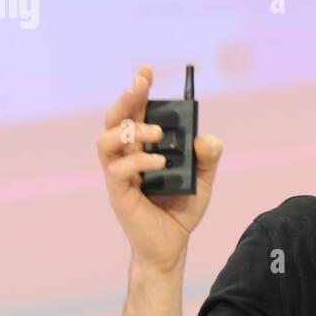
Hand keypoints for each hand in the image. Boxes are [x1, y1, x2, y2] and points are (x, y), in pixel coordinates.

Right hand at [96, 64, 223, 272]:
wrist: (172, 246)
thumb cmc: (181, 209)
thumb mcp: (204, 179)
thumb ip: (208, 157)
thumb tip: (207, 138)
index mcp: (144, 148)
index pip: (135, 112)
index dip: (138, 90)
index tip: (147, 70)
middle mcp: (127, 156)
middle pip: (115, 119)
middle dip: (127, 98)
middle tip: (141, 84)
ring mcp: (119, 174)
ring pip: (107, 140)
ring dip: (131, 130)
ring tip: (157, 133)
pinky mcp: (119, 194)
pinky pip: (118, 170)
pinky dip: (139, 161)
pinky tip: (160, 163)